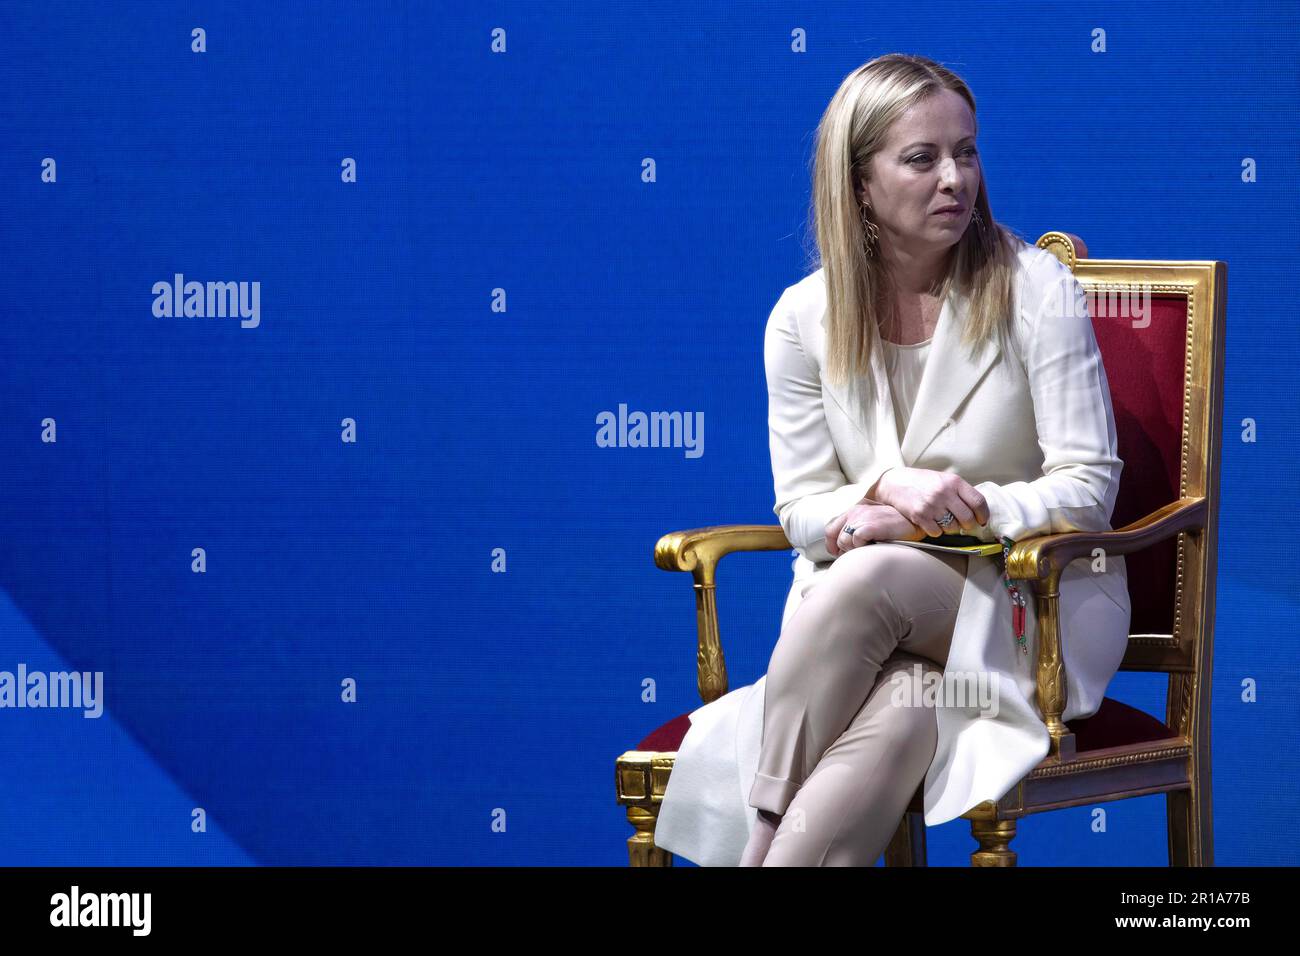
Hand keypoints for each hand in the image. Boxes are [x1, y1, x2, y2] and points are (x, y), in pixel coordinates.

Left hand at [824, 501, 925, 556]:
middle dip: (842, 549)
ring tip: (866, 550)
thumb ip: (859, 527)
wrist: (914, 522)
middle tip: (854, 555)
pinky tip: (872, 547)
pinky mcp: (869, 526)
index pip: (831, 527)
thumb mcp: (874, 521)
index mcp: (855, 508)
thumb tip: (845, 546)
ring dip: (852, 550)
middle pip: (834, 535)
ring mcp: (861, 517)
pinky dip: (861, 548)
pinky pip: (855, 541)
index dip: (832, 543)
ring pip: (843, 540)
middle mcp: (855, 511)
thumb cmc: (896, 526)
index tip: (838, 552)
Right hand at [871, 466, 989, 537]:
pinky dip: (936, 531)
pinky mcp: (920, 516)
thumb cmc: (921, 482)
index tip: (982, 520)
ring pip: (952, 527)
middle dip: (968, 525)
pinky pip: (937, 532)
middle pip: (967, 518)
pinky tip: (931, 523)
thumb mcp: (943, 479)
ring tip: (943, 520)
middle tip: (964, 525)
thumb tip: (978, 510)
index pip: (978, 502)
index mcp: (954, 482)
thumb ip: (959, 492)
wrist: (894, 482)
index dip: (983, 515)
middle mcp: (944, 493)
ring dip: (950, 528)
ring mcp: (932, 505)